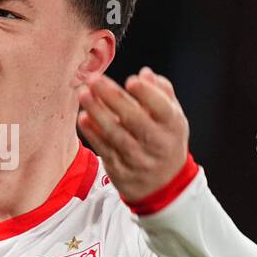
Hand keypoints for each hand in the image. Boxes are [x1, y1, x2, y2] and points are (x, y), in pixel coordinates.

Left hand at [77, 67, 190, 201]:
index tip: (131, 80)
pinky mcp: (121, 171)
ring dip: (98, 113)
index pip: (162, 109)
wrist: (163, 182)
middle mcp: (158, 144)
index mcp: (173, 126)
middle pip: (134, 119)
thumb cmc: (164, 137)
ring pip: (116, 135)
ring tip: (83, 94)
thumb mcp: (172, 116)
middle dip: (113, 97)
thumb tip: (145, 73)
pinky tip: (83, 118)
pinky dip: (93, 134)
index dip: (148, 95)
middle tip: (94, 79)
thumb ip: (162, 92)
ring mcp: (139, 160)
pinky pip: (105, 150)